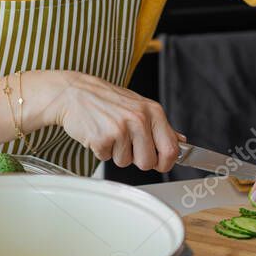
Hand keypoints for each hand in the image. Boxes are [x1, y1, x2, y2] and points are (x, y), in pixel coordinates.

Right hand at [28, 71, 180, 171]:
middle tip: (127, 145)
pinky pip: (107, 159)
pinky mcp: (102, 139)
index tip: (159, 163)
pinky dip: (101, 151)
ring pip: (126, 162)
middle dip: (137, 160)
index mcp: (152, 112)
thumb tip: (181, 141)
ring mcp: (120, 129)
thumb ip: (161, 126)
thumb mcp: (139, 106)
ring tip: (110, 134)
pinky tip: (98, 133)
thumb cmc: (107, 100)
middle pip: (148, 162)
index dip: (165, 162)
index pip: (171, 149)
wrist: (74, 93)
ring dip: (117, 153)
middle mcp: (139, 119)